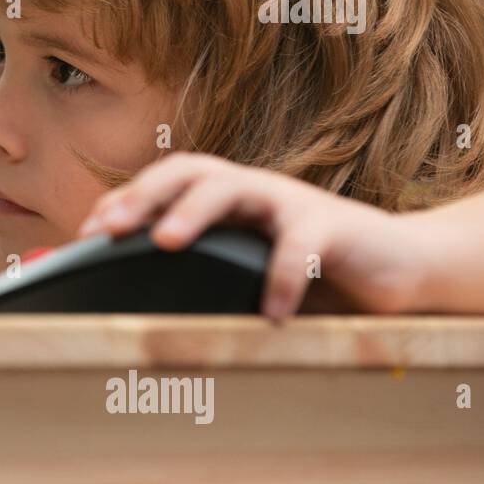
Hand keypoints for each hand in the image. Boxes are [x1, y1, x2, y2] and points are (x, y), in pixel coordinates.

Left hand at [77, 154, 424, 319]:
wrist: (398, 265)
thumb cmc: (309, 270)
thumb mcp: (246, 269)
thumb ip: (202, 277)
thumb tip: (130, 313)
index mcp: (224, 198)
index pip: (163, 183)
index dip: (122, 201)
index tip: (84, 234)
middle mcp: (251, 191)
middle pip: (189, 170)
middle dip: (144, 194)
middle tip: (110, 229)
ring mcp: (291, 202)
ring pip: (234, 186)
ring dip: (194, 211)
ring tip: (165, 242)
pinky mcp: (334, 227)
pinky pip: (302, 243)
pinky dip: (283, 276)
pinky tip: (271, 311)